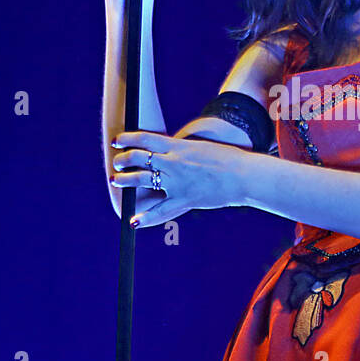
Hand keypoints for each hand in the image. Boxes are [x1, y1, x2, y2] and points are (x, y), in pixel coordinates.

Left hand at [110, 130, 247, 227]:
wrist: (243, 175)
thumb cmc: (229, 159)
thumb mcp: (202, 147)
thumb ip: (184, 150)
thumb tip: (173, 150)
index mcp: (178, 146)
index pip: (145, 138)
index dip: (127, 139)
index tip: (118, 141)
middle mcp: (173, 162)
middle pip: (138, 158)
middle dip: (123, 159)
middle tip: (117, 162)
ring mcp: (176, 182)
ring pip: (142, 179)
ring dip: (125, 180)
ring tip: (116, 180)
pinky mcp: (184, 199)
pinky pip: (160, 210)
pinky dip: (145, 217)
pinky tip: (133, 221)